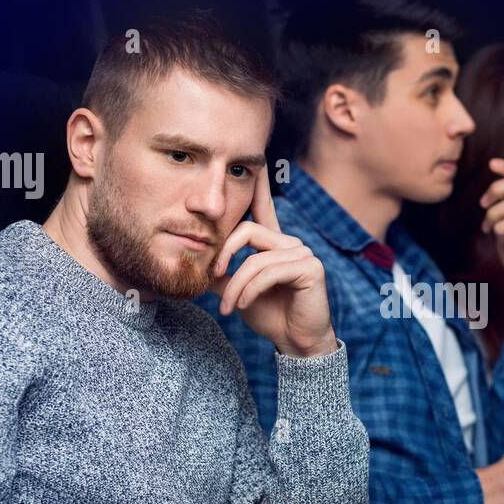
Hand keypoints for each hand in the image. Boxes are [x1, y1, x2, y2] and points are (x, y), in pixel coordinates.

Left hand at [211, 164, 336, 357]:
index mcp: (275, 244)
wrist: (296, 342)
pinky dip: (250, 290)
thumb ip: (220, 274)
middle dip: (223, 255)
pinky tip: (243, 305)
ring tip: (228, 307)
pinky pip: (268, 271)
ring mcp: (303, 254)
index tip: (257, 161)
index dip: (260, 186)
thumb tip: (193, 263)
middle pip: (247, 230)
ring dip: (236, 285)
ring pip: (255, 257)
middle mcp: (291, 243)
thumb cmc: (269, 316)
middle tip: (211, 278)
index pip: (264, 209)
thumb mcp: (236, 291)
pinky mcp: (310, 268)